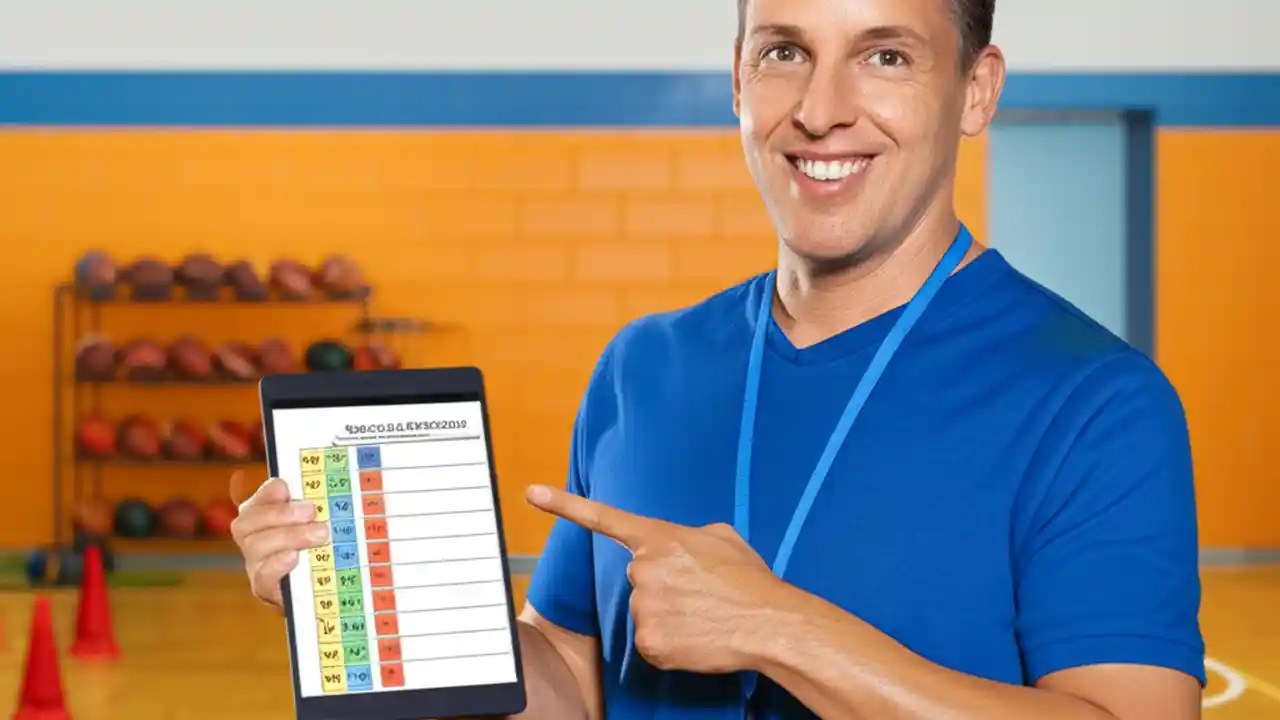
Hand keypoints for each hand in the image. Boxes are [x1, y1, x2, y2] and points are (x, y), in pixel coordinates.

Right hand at [228, 471, 329, 611]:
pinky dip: (277, 564)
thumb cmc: (321, 547)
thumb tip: (332, 485)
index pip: (257, 499)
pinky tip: (294, 557)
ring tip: (320, 534)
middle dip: (281, 513)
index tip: (287, 489)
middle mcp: (253, 538)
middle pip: (248, 521)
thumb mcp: (319, 521)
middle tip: (312, 511)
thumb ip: (315, 505)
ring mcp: (255, 564)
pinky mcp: (264, 588)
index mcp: (262, 515)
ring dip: (289, 535)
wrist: (322, 589)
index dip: (268, 492)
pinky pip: (262, 575)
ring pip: (255, 546)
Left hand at [526, 484, 786, 673]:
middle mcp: (644, 569)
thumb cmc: (750, 580)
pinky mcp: (649, 641)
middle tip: (699, 593)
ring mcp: (644, 606)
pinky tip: (696, 636)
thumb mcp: (721, 538)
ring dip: (668, 615)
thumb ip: (688, 536)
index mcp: (660, 538)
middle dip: (663, 586)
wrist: (769, 623)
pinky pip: (650, 642)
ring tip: (702, 615)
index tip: (531, 493)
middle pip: (639, 579)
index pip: (603, 517)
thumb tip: (681, 548)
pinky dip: (670, 643)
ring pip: (644, 612)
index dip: (564, 504)